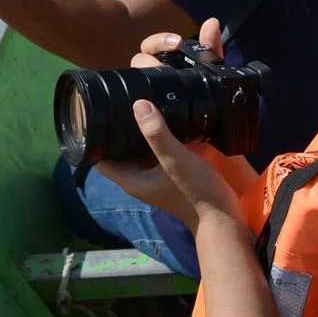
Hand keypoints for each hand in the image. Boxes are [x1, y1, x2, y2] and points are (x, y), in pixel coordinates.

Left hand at [98, 19, 248, 232]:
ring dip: (137, 130)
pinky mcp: (169, 170)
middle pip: (117, 149)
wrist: (222, 216)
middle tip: (120, 100)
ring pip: (137, 147)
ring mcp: (154, 174)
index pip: (99, 158)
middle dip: (117, 128)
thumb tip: (139, 105)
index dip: (95, 138)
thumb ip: (157, 134)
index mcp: (130, 179)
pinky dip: (155, 135)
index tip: (98, 114)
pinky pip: (155, 149)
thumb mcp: (174, 159)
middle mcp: (138, 177)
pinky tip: (163, 117)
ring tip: (140, 103)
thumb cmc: (195, 192)